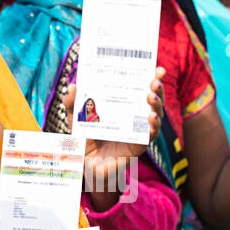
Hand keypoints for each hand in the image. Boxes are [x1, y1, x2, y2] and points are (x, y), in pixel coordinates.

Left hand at [66, 74, 163, 197]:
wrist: (85, 163)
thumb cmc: (84, 137)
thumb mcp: (76, 117)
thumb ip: (72, 103)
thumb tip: (72, 86)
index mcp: (124, 103)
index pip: (140, 86)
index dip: (150, 76)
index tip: (156, 66)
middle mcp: (135, 114)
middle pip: (153, 98)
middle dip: (157, 87)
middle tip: (154, 80)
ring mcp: (139, 129)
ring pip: (156, 114)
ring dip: (157, 104)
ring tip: (151, 97)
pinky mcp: (140, 144)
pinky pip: (151, 134)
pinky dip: (154, 126)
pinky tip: (151, 118)